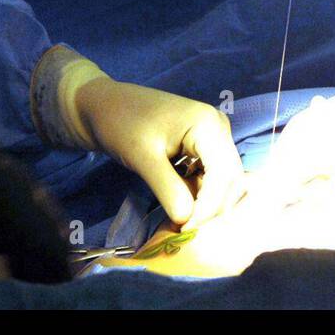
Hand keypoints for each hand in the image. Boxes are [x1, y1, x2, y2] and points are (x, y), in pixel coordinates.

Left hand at [75, 79, 245, 228]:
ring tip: (180, 221)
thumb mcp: (142, 157)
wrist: (104, 105)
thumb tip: (187, 220)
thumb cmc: (121, 124)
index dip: (208, 207)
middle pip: (230, 180)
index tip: (183, 229)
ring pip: (223, 181)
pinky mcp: (204, 146)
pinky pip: (212, 176)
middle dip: (210, 208)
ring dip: (206, 204)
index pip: (224, 176)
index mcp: (208, 124)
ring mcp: (214, 136)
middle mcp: (219, 128)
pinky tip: (180, 205)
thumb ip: (167, 188)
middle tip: (181, 229)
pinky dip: (200, 195)